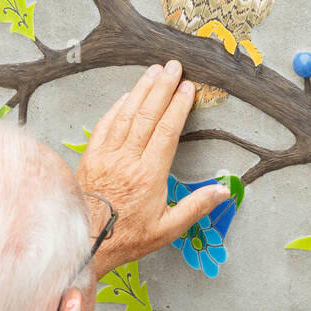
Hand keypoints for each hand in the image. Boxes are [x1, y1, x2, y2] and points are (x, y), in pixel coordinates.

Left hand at [76, 60, 229, 277]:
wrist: (86, 242)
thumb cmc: (127, 238)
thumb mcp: (168, 229)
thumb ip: (196, 206)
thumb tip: (223, 190)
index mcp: (149, 175)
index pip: (167, 130)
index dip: (178, 106)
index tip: (188, 88)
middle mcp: (127, 160)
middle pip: (147, 115)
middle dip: (162, 87)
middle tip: (173, 67)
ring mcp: (106, 156)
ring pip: (126, 115)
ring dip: (141, 90)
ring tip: (153, 72)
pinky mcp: (90, 158)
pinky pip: (104, 125)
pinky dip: (116, 108)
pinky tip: (126, 96)